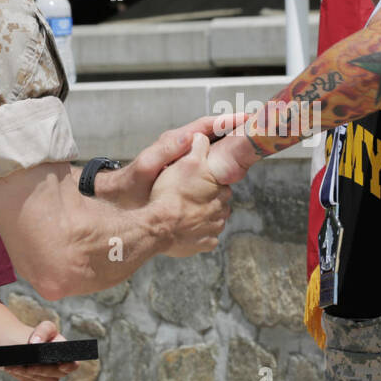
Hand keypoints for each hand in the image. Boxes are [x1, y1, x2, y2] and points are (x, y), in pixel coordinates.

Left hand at [2, 320, 78, 380]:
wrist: (20, 344)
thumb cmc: (38, 336)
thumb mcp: (44, 327)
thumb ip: (44, 331)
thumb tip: (36, 342)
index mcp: (66, 355)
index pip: (73, 365)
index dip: (68, 366)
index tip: (60, 365)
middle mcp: (60, 369)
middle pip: (56, 374)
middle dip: (41, 369)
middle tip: (27, 364)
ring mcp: (50, 378)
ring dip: (28, 373)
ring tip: (14, 365)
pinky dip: (22, 376)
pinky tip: (14, 369)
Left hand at [105, 113, 247, 208]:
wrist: (117, 202)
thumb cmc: (128, 186)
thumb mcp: (146, 167)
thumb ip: (166, 150)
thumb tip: (192, 135)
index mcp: (175, 142)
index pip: (207, 126)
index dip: (227, 120)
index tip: (248, 117)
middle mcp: (182, 149)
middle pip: (214, 135)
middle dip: (236, 131)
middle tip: (259, 129)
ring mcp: (185, 162)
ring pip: (214, 152)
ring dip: (233, 149)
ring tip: (255, 149)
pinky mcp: (186, 176)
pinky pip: (209, 168)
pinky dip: (224, 168)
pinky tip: (236, 174)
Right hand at [150, 132, 231, 256]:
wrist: (158, 225)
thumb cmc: (170, 193)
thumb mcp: (185, 162)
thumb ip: (198, 147)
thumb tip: (205, 136)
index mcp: (221, 189)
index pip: (220, 183)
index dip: (206, 182)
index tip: (193, 182)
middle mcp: (222, 209)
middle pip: (218, 202)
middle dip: (205, 199)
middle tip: (186, 197)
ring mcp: (215, 228)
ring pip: (213, 219)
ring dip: (202, 216)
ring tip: (184, 212)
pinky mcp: (206, 243)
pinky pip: (205, 237)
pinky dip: (197, 234)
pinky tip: (185, 228)